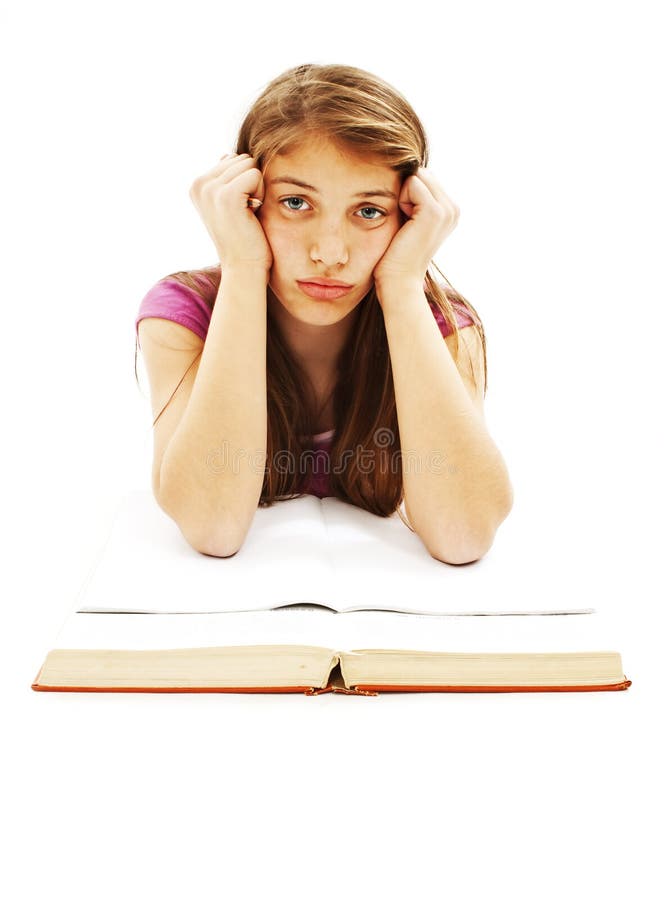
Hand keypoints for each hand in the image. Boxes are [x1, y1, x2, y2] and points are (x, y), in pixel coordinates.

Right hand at [189, 153, 272, 273]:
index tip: (238, 208)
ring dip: (257, 188)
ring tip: (248, 212)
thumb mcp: (228, 204)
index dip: (244, 182)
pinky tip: (252, 212)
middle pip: (242, 158)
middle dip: (251, 182)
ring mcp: (210, 189)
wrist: (244, 266)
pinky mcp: (226, 195)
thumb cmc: (243, 236)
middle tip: (245, 211)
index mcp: (197, 185)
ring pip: (249, 164)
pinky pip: (255, 174)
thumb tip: (227, 155)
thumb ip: (225, 177)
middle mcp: (199, 184)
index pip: (233, 159)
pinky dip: (260, 192)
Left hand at [372, 167, 458, 296]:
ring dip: (403, 197)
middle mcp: (453, 209)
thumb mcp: (409, 220)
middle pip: (421, 173)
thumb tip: (406, 171)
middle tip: (405, 224)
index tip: (407, 222)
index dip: (408, 194)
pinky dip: (402, 201)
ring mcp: (447, 210)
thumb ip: (414, 197)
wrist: (399, 280)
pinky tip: (404, 224)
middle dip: (406, 192)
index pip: (424, 177)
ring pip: (417, 176)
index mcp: (450, 210)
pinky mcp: (435, 212)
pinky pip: (412, 183)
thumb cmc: (397, 254)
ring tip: (405, 226)